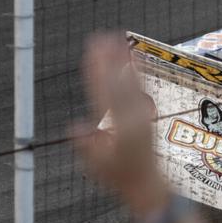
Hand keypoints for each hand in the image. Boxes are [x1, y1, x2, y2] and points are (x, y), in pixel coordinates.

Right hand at [73, 33, 169, 214]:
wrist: (147, 185)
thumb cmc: (119, 177)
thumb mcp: (97, 166)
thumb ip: (86, 146)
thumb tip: (74, 128)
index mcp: (116, 126)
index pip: (103, 92)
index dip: (97, 70)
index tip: (92, 52)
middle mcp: (131, 116)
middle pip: (117, 80)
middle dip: (108, 58)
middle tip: (100, 37)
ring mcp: (141, 114)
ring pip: (131, 81)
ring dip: (122, 59)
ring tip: (117, 38)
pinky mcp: (147, 115)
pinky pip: (142, 88)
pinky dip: (138, 71)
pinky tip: (136, 56)